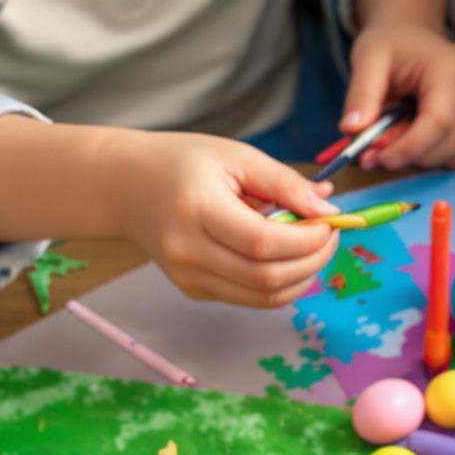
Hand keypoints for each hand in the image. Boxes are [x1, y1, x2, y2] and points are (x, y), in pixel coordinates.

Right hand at [109, 132, 337, 307]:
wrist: (124, 186)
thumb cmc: (182, 163)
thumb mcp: (234, 156)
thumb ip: (284, 182)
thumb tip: (328, 210)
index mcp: (197, 210)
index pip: (263, 243)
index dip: (307, 240)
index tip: (330, 224)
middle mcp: (188, 251)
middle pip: (267, 278)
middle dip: (313, 261)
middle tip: (329, 238)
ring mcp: (188, 277)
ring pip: (263, 297)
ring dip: (302, 278)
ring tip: (312, 249)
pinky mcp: (193, 291)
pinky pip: (250, 299)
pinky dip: (279, 284)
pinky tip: (285, 259)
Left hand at [344, 0, 454, 171]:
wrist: (413, 34)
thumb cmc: (392, 43)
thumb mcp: (367, 58)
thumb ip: (361, 94)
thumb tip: (351, 130)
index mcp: (451, 69)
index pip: (439, 122)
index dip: (410, 147)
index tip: (379, 158)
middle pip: (450, 143)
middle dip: (411, 157)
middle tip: (377, 155)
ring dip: (422, 160)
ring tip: (395, 140)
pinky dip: (435, 158)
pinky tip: (415, 140)